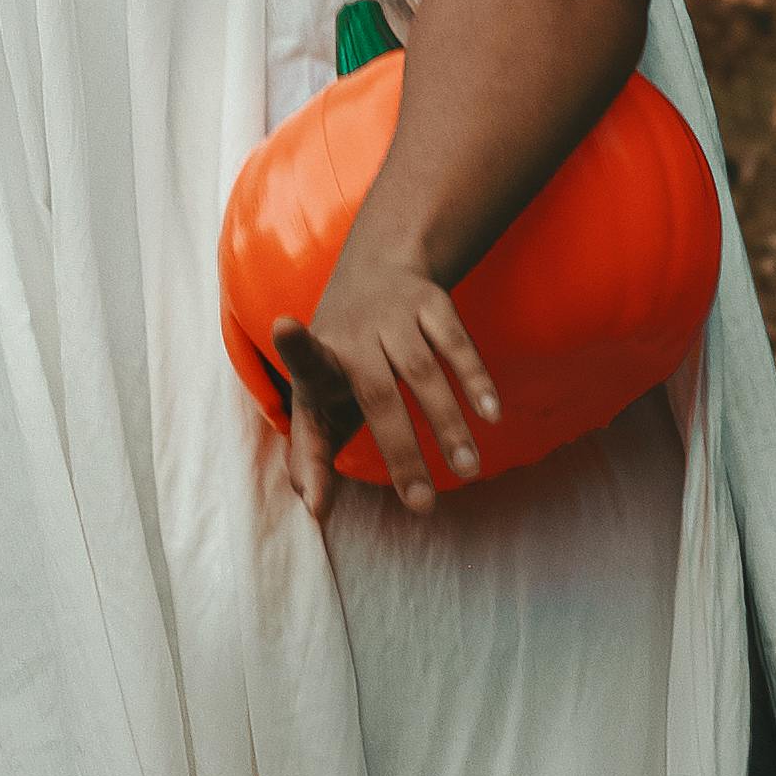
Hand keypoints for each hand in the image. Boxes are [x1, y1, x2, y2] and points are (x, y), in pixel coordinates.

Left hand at [272, 215, 499, 519]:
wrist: (375, 266)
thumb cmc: (341, 360)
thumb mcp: (318, 398)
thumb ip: (310, 455)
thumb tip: (314, 509)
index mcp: (320, 360)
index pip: (306, 361)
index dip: (295, 351)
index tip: (284, 328)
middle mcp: (356, 334)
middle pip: (378, 396)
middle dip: (401, 452)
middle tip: (421, 503)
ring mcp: (394, 317)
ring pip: (422, 373)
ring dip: (447, 424)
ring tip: (466, 471)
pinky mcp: (431, 303)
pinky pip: (455, 344)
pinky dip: (474, 378)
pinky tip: (490, 415)